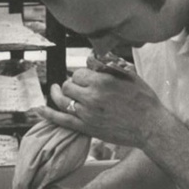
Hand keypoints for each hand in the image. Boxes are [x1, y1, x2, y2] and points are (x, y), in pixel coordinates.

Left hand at [34, 67, 162, 147]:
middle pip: (69, 85)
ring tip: (57, 90)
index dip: (81, 75)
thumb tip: (92, 60)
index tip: (87, 78)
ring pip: (63, 100)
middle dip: (72, 84)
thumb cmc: (144, 100)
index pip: (79, 73)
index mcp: (101, 81)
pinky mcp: (87, 128)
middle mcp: (91, 96)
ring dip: (59, 94)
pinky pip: (61, 120)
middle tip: (79, 87)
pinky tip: (38, 110)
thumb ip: (109, 66)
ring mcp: (87, 113)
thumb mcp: (129, 75)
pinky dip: (48, 114)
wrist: (151, 126)